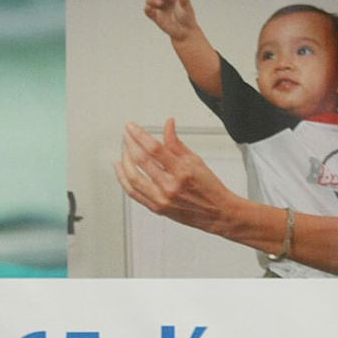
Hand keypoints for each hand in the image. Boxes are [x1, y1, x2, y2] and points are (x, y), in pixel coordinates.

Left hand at [115, 120, 235, 234]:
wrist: (218, 213)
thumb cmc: (210, 188)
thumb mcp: (196, 160)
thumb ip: (176, 143)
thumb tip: (168, 124)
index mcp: (182, 172)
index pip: (154, 148)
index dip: (139, 135)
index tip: (131, 127)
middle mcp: (171, 187)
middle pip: (141, 161)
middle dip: (129, 144)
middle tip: (126, 135)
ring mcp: (162, 199)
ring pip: (133, 177)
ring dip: (124, 160)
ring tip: (124, 149)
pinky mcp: (157, 208)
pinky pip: (133, 192)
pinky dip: (123, 178)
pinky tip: (120, 167)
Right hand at [143, 0, 200, 40]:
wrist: (185, 32)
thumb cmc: (187, 19)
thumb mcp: (187, 9)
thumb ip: (184, 1)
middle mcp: (164, 0)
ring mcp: (159, 8)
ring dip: (152, 0)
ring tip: (160, 4)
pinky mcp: (155, 17)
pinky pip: (147, 10)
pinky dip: (148, 9)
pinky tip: (151, 9)